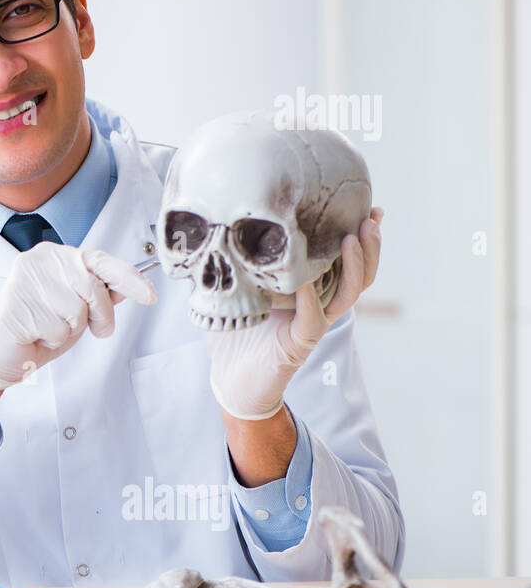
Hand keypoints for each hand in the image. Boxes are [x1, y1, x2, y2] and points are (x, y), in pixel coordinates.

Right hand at [0, 243, 156, 391]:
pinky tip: (35, 335)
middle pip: (93, 289)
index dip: (129, 278)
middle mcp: (40, 261)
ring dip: (70, 330)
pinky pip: (58, 330)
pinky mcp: (19, 306)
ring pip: (77, 312)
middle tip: (91, 330)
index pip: (100, 261)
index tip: (150, 295)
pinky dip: (52, 340)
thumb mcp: (76, 310)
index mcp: (55, 256)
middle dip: (99, 316)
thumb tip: (131, 286)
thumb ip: (99, 295)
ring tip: (49, 329)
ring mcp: (27, 281)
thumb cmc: (38, 328)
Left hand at [206, 208, 382, 419]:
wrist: (230, 380)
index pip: (343, 260)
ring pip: (347, 295)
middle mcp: (319, 305)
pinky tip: (307, 282)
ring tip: (352, 239)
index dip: (360, 237)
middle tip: (372, 217)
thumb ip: (234, 258)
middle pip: (359, 274)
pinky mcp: (299, 344)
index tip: (369, 208)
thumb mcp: (234, 286)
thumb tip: (214, 221)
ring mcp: (313, 325)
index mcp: (309, 289)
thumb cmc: (234, 332)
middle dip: (369, 245)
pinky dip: (311, 299)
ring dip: (353, 266)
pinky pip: (313, 320)